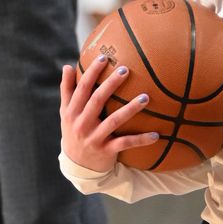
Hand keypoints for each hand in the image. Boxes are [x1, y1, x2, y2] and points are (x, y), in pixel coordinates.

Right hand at [60, 54, 160, 172]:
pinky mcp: (106, 151)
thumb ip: (67, 90)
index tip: (104, 58)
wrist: (77, 165)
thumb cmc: (73, 131)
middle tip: (125, 70)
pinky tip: (157, 134)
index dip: (92, 73)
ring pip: (114, 121)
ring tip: (146, 97)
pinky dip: (141, 140)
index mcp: (72, 111)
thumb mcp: (65, 112)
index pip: (82, 88)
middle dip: (111, 84)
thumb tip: (66, 66)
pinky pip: (125, 143)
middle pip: (97, 100)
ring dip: (130, 109)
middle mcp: (81, 124)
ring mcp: (94, 138)